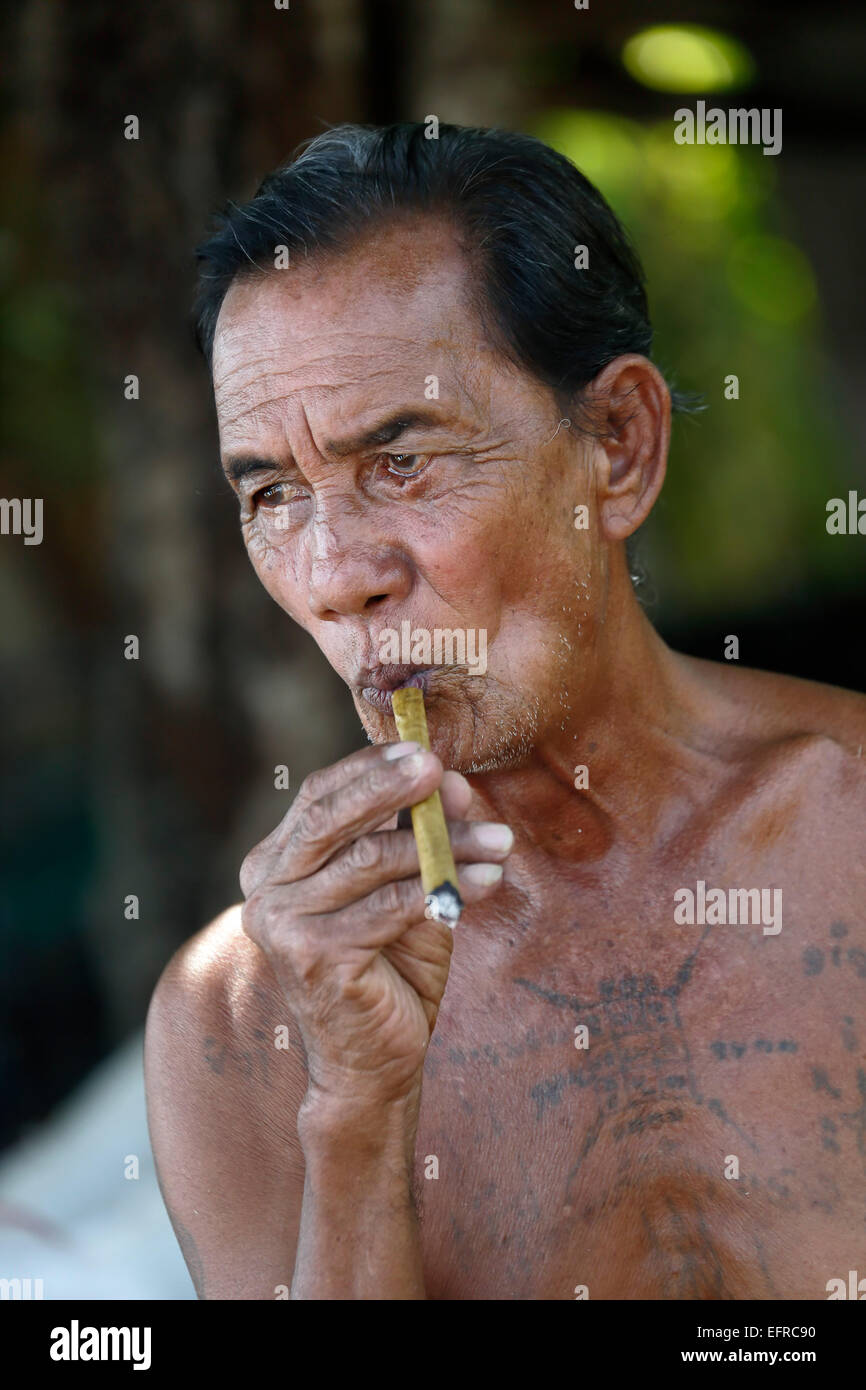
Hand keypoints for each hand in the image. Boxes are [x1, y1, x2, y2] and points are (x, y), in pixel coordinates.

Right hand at [240, 742, 511, 1107]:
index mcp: (276, 862)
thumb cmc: (390, 968)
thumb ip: (420, 835)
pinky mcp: (312, 958)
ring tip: (499, 840)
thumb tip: (449, 778)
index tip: (424, 749)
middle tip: (441, 768)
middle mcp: (265, 888)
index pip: (318, 795)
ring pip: (371, 860)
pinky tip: (488, 881)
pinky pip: (388, 907)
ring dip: (444, 845)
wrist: (373, 1062)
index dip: (369, 768)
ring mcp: (281, 925)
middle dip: (391, 787)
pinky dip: (444, 889)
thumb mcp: (409, 886)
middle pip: (330, 816)